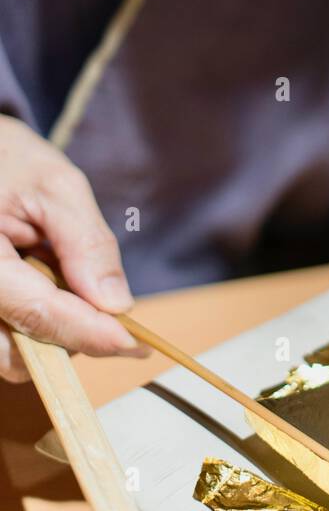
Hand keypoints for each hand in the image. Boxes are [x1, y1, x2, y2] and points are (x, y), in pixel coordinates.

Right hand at [0, 116, 149, 382]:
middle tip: (111, 317)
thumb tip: (118, 304)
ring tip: (65, 277)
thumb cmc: (8, 159)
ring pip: (9, 351)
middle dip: (68, 339)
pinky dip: (34, 321)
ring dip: (50, 332)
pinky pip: (4, 335)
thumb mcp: (55, 186)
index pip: (36, 313)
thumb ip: (86, 244)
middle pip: (16, 350)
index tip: (134, 343)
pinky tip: (47, 283)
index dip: (88, 332)